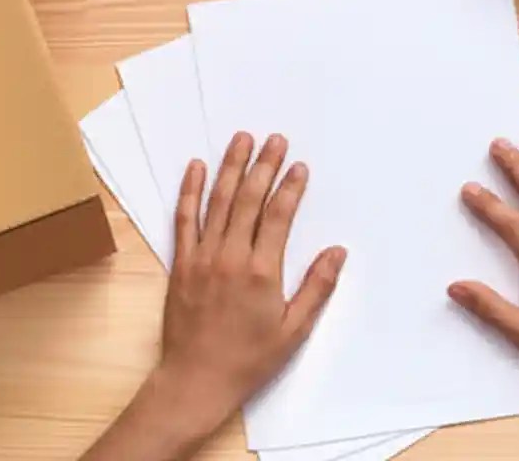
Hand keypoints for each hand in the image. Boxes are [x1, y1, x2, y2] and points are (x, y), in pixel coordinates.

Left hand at [158, 132, 346, 435]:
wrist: (195, 380)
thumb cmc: (248, 360)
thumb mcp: (293, 331)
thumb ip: (316, 288)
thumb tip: (337, 252)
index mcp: (261, 273)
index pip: (278, 217)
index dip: (290, 188)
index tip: (299, 166)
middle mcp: (230, 258)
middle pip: (248, 200)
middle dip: (263, 166)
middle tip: (275, 140)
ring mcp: (201, 258)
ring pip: (218, 202)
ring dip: (230, 168)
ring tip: (241, 140)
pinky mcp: (180, 264)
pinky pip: (184, 220)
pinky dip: (190, 192)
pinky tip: (196, 168)